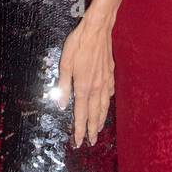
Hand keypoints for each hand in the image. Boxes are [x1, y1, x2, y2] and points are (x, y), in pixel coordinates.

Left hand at [55, 12, 114, 146]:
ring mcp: (105, 81)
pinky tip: (106, 105)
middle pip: (94, 115)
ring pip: (104, 107)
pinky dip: (107, 104)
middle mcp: (96, 88)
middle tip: (90, 142)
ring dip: (100, 120)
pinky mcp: (110, 74)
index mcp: (83, 86)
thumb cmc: (79, 44)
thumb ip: (63, 85)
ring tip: (98, 130)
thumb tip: (61, 104)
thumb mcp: (65, 63)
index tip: (78, 142)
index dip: (79, 129)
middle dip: (91, 130)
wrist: (98, 29)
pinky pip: (109, 94)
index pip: (81, 114)